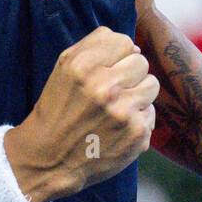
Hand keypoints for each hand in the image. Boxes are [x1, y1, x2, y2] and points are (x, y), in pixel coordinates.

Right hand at [4, 27, 158, 201]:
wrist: (49, 159)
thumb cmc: (58, 109)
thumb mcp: (64, 67)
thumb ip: (96, 45)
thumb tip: (136, 47)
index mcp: (84, 66)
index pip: (125, 42)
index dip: (117, 56)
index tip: (107, 70)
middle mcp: (105, 87)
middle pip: (141, 62)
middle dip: (128, 75)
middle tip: (112, 91)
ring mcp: (124, 112)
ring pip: (152, 85)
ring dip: (137, 94)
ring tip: (118, 108)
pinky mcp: (137, 134)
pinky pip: (151, 113)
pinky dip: (137, 120)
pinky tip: (118, 128)